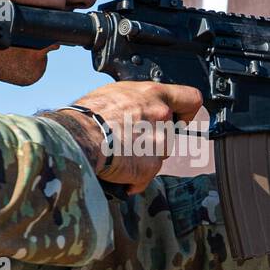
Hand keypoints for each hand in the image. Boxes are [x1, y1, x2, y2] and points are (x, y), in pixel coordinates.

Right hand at [62, 81, 202, 194]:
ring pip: (158, 155)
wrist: (78, 137)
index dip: (186, 111)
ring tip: (119, 153)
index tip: (180, 118)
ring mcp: (159, 144)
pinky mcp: (151, 168)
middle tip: (130, 139)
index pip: (191, 99)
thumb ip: (137, 100)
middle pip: (170, 133)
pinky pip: (145, 177)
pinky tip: (116, 169)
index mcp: (154, 95)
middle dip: (154, 139)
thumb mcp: (116, 92)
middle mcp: (162, 117)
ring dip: (144, 158)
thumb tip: (137, 107)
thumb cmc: (89, 113)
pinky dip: (132, 178)